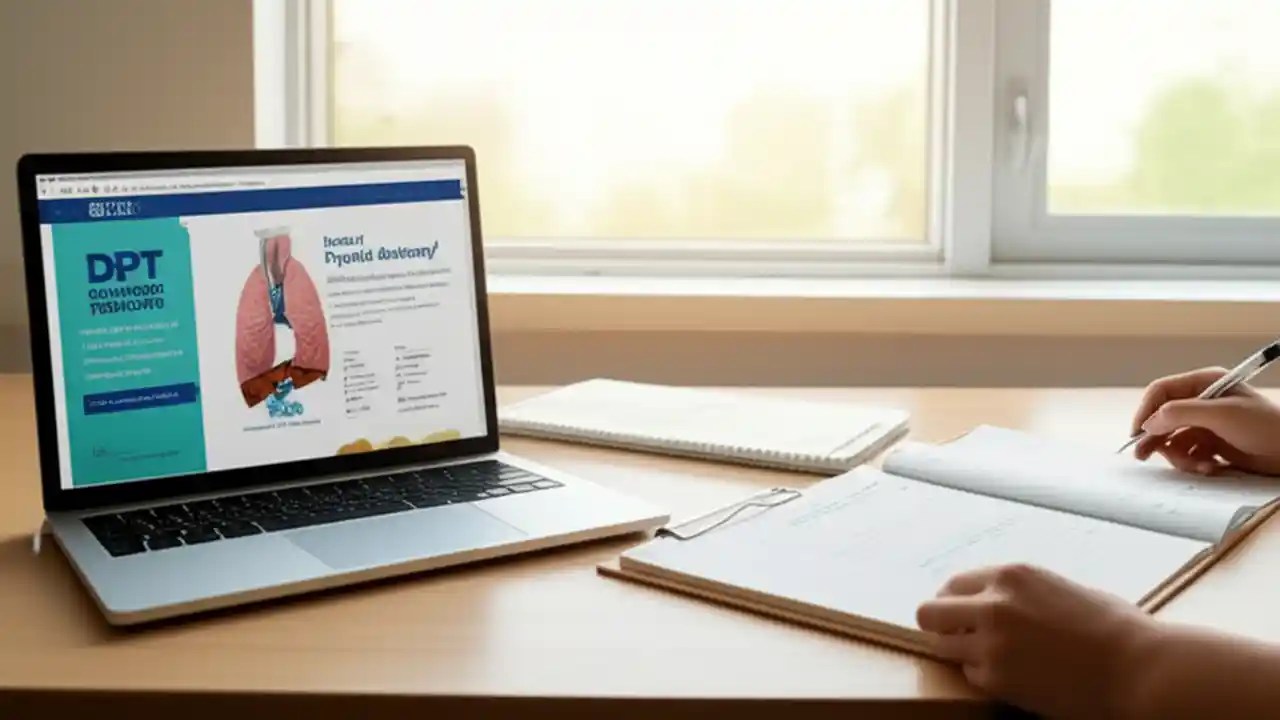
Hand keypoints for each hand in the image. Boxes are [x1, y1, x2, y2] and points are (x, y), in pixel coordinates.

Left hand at [917, 564, 1158, 718]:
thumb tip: (999, 600)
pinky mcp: (996, 678)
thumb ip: (1022, 593)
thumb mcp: (1062, 590)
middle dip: (941, 627)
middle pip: (929, 612)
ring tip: (990, 660)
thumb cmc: (1117, 630)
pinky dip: (985, 679)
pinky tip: (1015, 678)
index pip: (953, 585)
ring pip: (941, 646)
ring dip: (959, 654)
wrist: (1140, 671)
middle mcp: (993, 603)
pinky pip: (970, 676)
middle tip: (960, 640)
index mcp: (1012, 575)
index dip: (955, 604)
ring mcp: (991, 642)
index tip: (961, 616)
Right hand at [1131, 366, 1279, 475]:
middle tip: (1143, 456)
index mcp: (1204, 383)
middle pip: (1162, 418)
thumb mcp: (1221, 415)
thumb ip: (1181, 414)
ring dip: (1180, 456)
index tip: (1137, 432)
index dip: (1146, 410)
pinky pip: (1187, 454)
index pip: (1162, 391)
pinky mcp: (1212, 445)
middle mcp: (1201, 402)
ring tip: (1198, 466)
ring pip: (1172, 439)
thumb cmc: (1265, 427)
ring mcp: (1206, 424)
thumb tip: (1148, 424)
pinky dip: (1194, 463)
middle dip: (1156, 438)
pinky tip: (1211, 468)